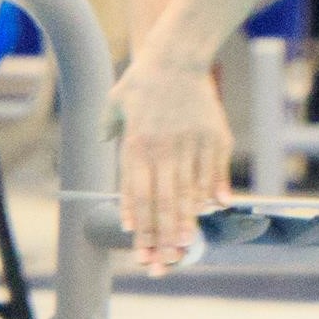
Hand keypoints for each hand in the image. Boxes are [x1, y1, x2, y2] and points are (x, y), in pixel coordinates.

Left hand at [109, 60, 232, 274]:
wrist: (178, 54)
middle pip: (163, 203)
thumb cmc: (143, 79)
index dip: (139, 228)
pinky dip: (214, 192)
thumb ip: (107, 128)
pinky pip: (214, 171)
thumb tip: (103, 143)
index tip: (140, 253)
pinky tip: (215, 211)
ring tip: (185, 248)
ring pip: (189, 192)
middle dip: (161, 239)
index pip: (136, 197)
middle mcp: (162, 149)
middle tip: (162, 265)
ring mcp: (190, 143)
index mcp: (136, 146)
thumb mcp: (114, 103)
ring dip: (187, 223)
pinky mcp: (214, 136)